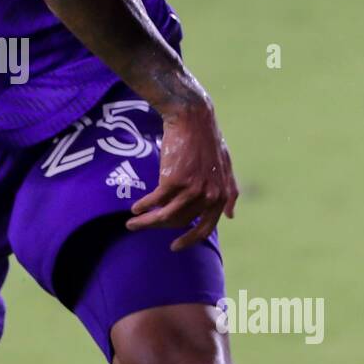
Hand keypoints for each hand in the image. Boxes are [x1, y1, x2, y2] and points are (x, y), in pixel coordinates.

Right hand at [127, 98, 237, 251]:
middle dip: (158, 228)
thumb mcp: (225, 166)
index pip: (205, 228)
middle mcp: (208, 196)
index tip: (174, 246)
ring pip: (164, 216)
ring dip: (145, 223)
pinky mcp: (173, 180)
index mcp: (221, 195)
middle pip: (178, 222)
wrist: (192, 117)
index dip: (188, 240)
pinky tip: (134, 209)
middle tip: (141, 228)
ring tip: (132, 224)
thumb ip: (230, 191)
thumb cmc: (207, 140)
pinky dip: (142, 207)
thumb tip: (231, 216)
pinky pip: (154, 201)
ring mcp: (191, 190)